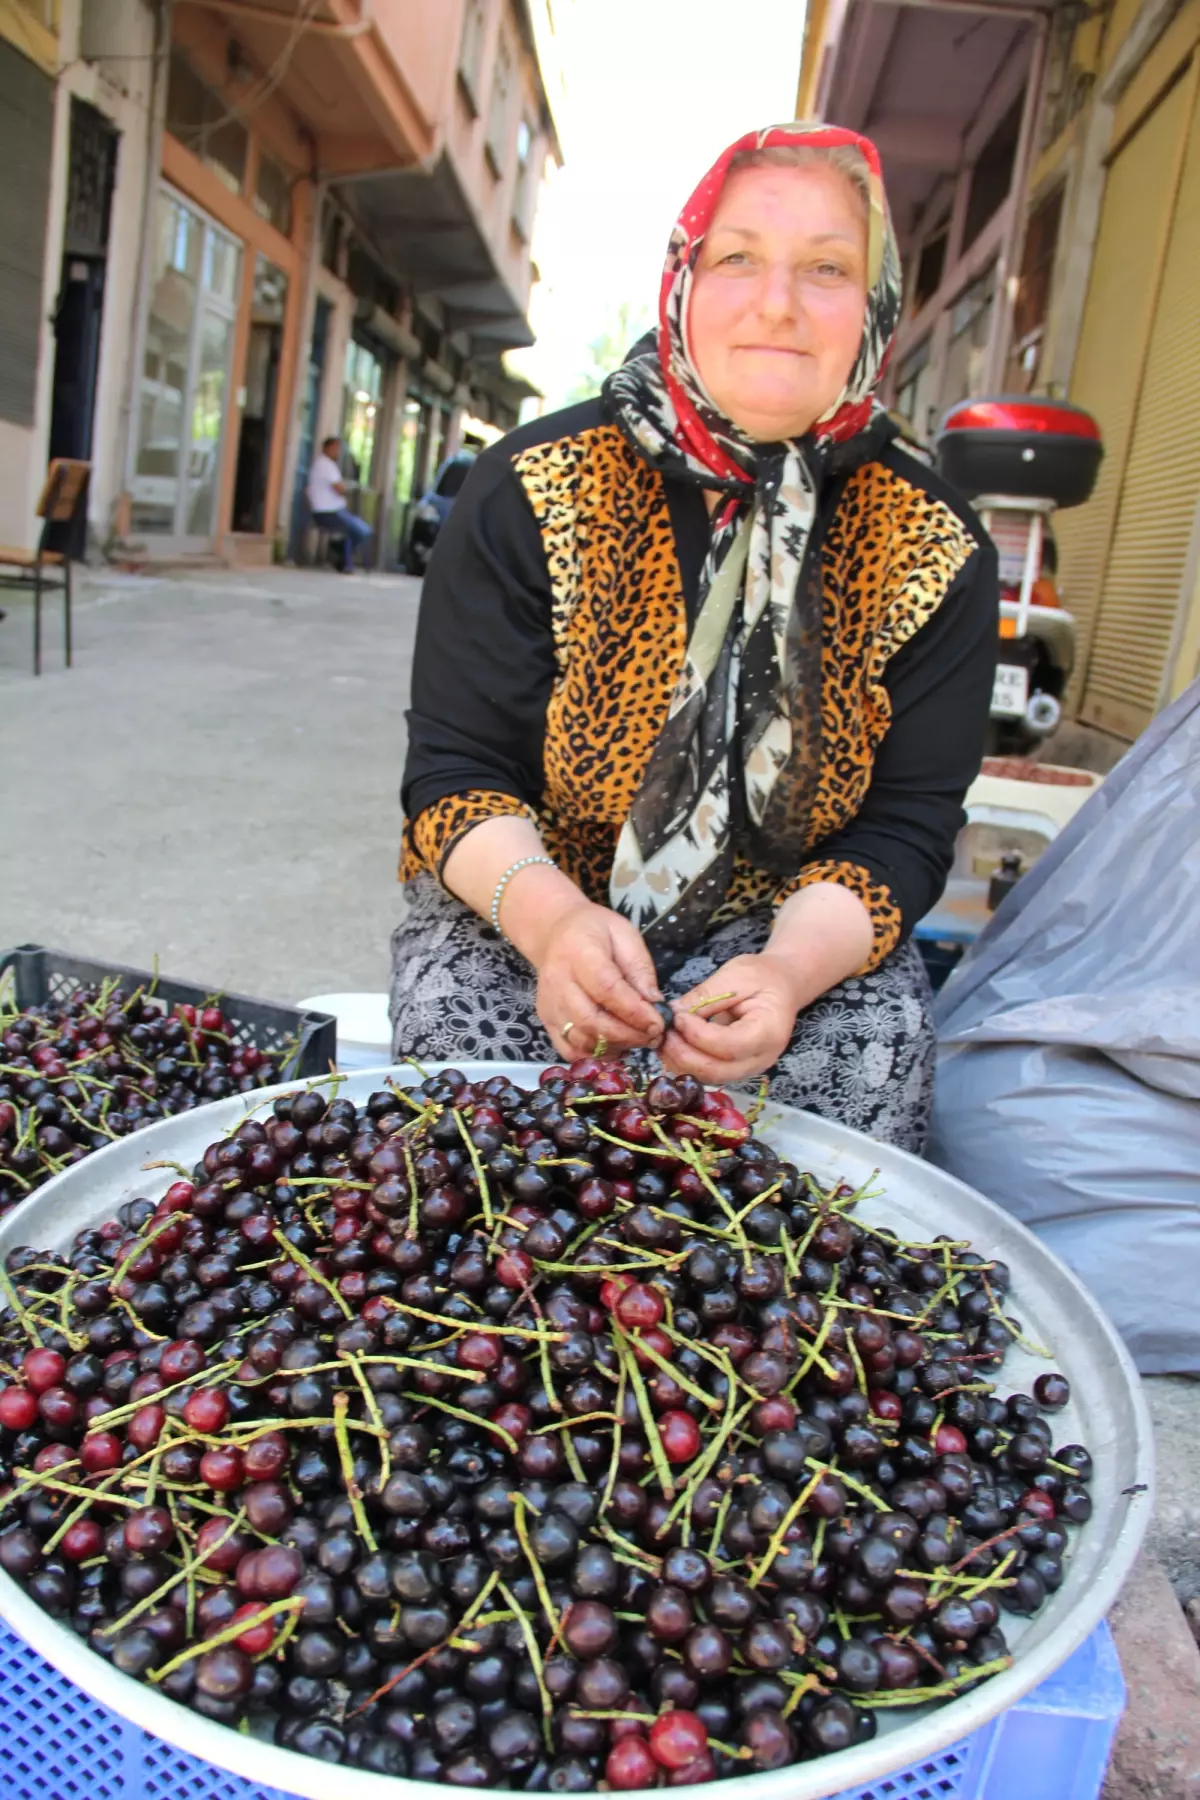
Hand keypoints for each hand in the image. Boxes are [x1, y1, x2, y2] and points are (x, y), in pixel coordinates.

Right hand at [530, 900, 665, 1060]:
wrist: (555, 934)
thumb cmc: (595, 931)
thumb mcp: (625, 935)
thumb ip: (640, 968)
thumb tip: (655, 1003)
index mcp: (579, 953)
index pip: (606, 988)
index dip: (634, 1010)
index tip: (658, 1022)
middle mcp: (558, 981)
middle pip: (591, 1020)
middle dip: (628, 1034)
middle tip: (653, 1036)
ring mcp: (549, 1005)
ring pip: (581, 1039)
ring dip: (615, 1046)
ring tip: (638, 1039)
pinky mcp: (546, 1021)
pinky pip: (569, 1050)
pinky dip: (595, 1055)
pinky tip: (615, 1045)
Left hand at [660, 952, 804, 1084]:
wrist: (781, 986)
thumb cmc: (763, 977)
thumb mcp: (735, 975)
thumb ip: (705, 996)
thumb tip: (673, 1013)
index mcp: (769, 1032)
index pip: (730, 1046)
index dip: (699, 1035)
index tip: (678, 1017)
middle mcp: (762, 1058)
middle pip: (717, 1071)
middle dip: (684, 1055)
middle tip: (663, 1033)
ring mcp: (750, 1068)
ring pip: (710, 1077)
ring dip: (682, 1062)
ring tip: (664, 1039)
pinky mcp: (737, 1068)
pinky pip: (709, 1074)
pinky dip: (688, 1063)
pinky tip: (674, 1046)